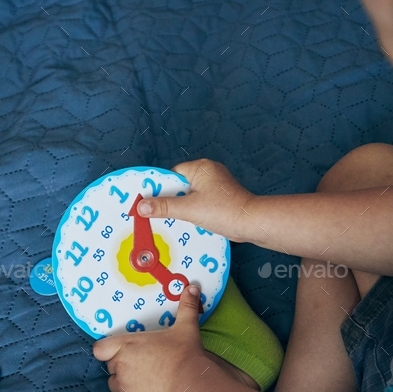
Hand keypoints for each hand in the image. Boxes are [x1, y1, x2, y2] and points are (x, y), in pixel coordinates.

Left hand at [93, 284, 206, 391]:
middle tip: (140, 365)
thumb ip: (186, 307)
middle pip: (109, 366)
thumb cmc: (185, 354)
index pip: (99, 348)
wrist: (191, 383)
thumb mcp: (186, 327)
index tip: (120, 351)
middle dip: (120, 366)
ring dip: (123, 384)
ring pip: (114, 386)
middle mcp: (120, 365)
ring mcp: (123, 385)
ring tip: (142, 381)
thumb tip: (193, 287)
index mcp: (126, 344)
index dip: (106, 350)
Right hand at [136, 158, 254, 242]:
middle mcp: (208, 172)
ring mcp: (216, 185)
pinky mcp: (221, 197)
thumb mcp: (189, 209)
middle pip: (180, 185)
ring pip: (190, 195)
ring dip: (182, 208)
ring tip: (172, 220)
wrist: (251, 223)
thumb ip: (164, 207)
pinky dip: (193, 211)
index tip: (149, 202)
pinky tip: (188, 223)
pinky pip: (200, 202)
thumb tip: (141, 206)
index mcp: (200, 168)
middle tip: (158, 214)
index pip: (172, 175)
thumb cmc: (223, 211)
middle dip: (170, 200)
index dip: (160, 189)